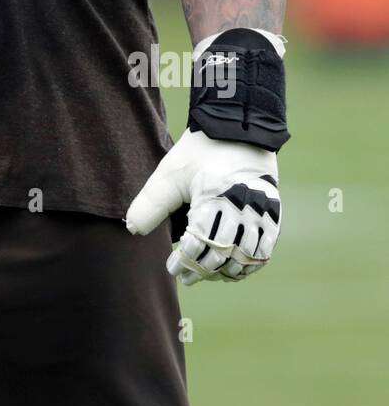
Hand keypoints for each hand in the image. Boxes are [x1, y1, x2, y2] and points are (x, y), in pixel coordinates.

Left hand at [125, 128, 280, 284]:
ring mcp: (262, 212)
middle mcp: (243, 207)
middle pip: (223, 254)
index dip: (186, 262)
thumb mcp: (169, 174)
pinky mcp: (273, 215)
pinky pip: (263, 251)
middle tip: (185, 276)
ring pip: (246, 257)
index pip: (201, 243)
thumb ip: (151, 203)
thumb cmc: (200, 151)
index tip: (172, 267)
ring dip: (226, 270)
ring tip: (207, 273)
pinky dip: (248, 264)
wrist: (239, 129)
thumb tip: (132, 230)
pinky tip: (231, 267)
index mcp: (216, 196)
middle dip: (202, 270)